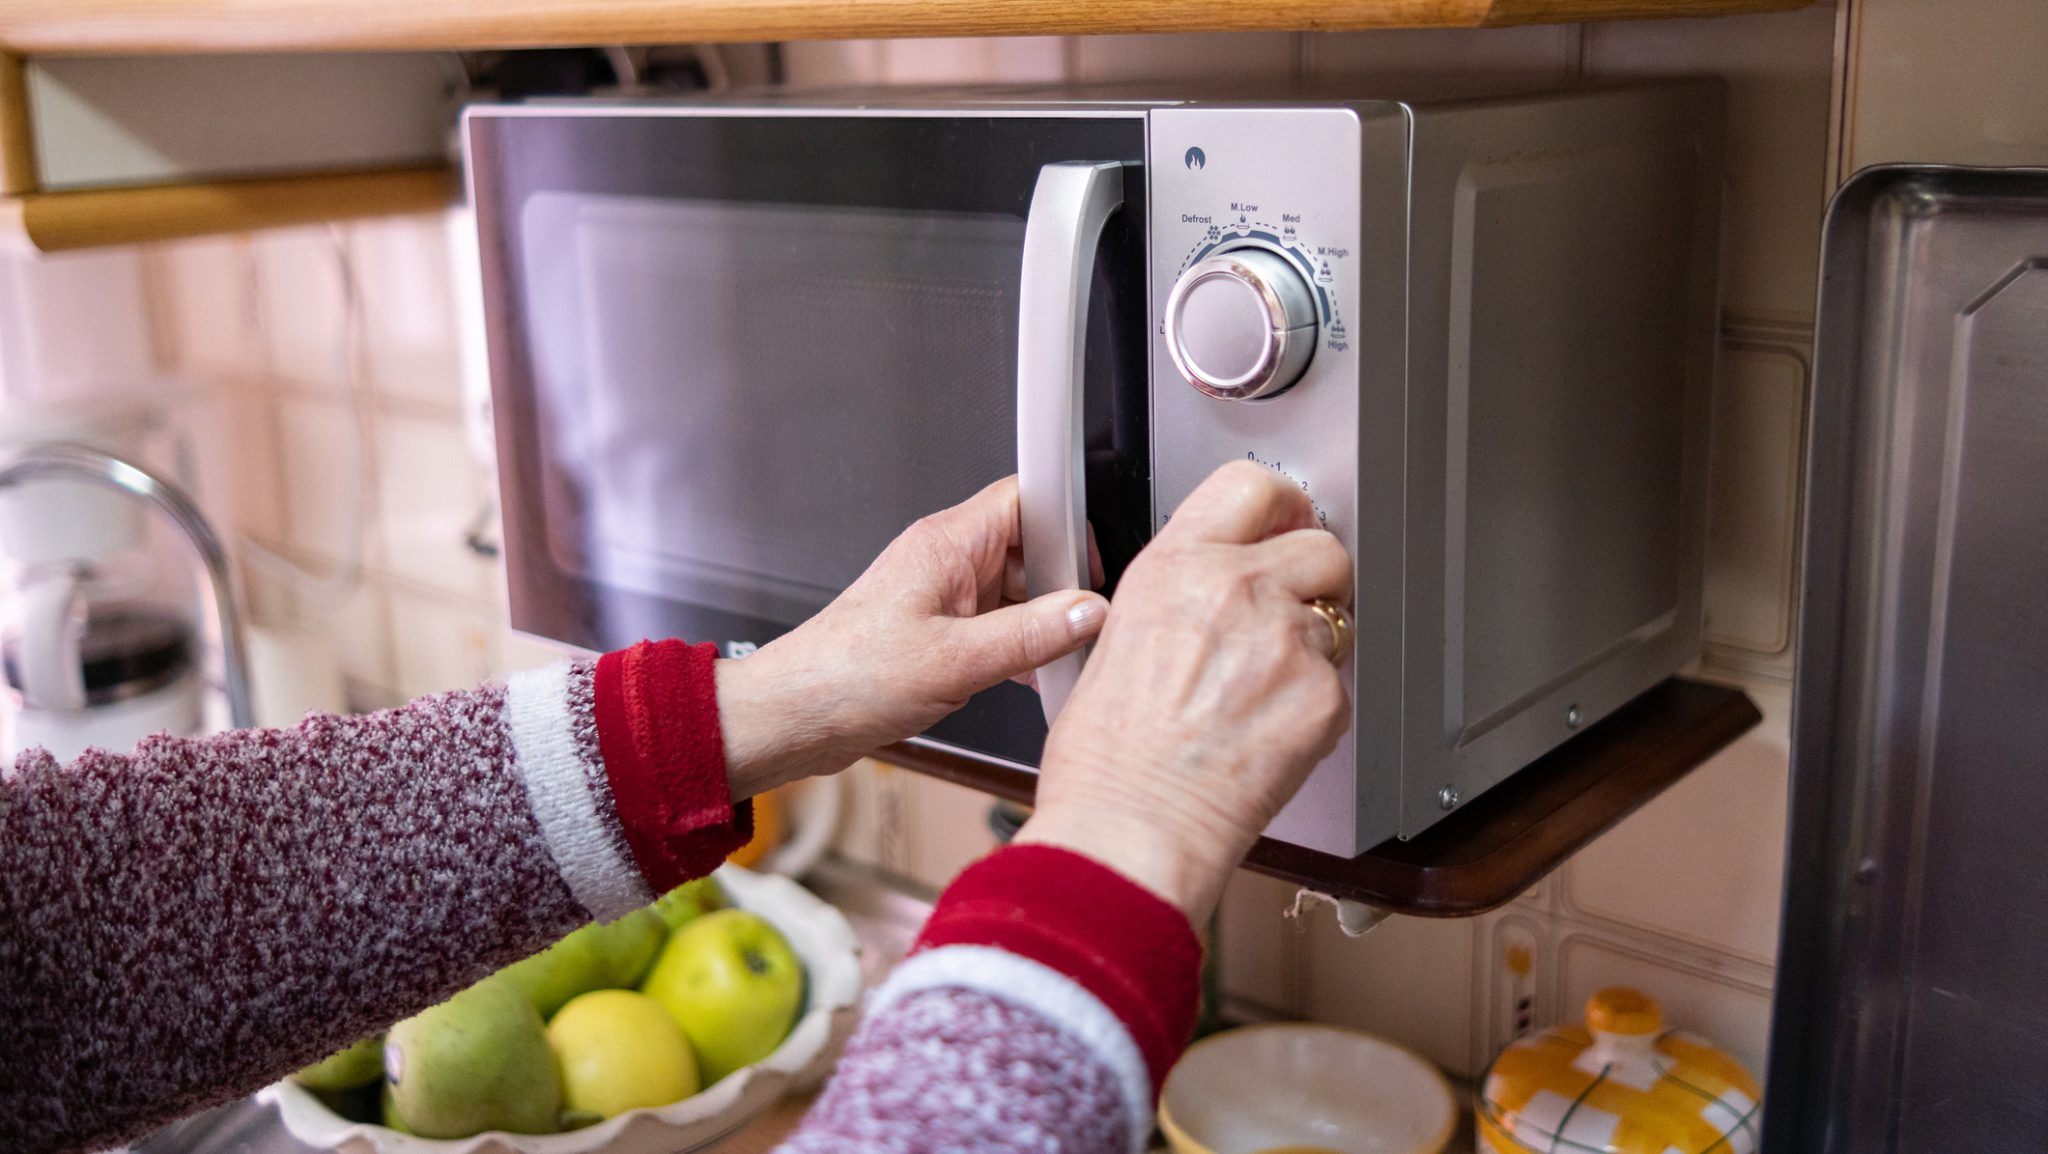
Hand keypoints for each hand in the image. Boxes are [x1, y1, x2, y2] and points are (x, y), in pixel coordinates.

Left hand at [717, 476, 1107, 798]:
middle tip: (1072, 626)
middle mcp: (943, 560)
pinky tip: (1021, 676)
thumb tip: (1087, 613)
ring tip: (1043, 660)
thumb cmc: (847, 677)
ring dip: (1035, 622)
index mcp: (946, 544)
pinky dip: (1014, 644)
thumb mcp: (956, 662)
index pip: (1024, 496)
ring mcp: (938, 593)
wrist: (794, 715)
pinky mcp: (934, 628)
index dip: (1067, 523)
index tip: (1089, 566)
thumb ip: (1031, 635)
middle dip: (1057, 585)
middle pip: (1026, 546)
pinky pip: (992, 621)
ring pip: (1013, 588)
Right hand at [1014, 461, 1352, 923]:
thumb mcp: (1114, 640)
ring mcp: (1286, 642)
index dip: (1283, 502)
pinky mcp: (1322, 698)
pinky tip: (1266, 733)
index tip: (1288, 519)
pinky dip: (1313, 707)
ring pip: (1334, 619)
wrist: (1132, 827)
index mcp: (1176, 567)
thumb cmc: (1106, 757)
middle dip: (1314, 577)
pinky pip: (1337, 685)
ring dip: (1310, 647)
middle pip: (1322, 547)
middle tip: (1291, 612)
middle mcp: (1237, 590)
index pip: (1253, 485)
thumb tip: (1207, 590)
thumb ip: (1175, 596)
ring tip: (1260, 694)